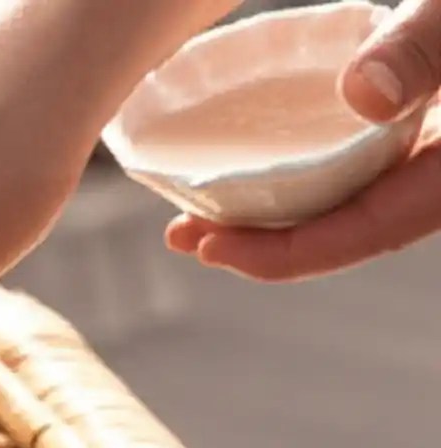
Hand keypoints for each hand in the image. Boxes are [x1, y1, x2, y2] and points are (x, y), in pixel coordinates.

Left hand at [167, 0, 440, 280]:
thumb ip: (428, 47)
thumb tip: (363, 98)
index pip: (369, 230)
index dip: (286, 253)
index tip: (209, 248)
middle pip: (350, 228)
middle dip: (264, 243)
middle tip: (180, 236)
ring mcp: (434, 151)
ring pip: (353, 201)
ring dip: (278, 214)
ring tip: (198, 215)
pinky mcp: (423, 127)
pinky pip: (358, 167)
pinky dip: (305, 174)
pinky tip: (260, 165)